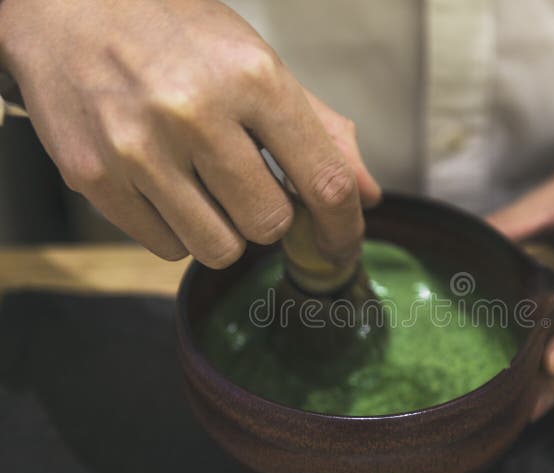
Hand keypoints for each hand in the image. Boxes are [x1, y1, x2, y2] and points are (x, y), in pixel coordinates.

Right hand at [0, 0, 379, 267]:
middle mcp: (195, 112)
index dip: (343, 228)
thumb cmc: (175, 35)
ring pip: (219, 248)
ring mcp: (139, 148)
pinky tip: (166, 187)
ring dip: (224, 231)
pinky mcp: (95, 177)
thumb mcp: (257, 63)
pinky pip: (166, 248)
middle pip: (269, 224)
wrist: (67, 6)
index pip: (324, 182)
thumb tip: (367, 194)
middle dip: (270, 217)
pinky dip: (177, 230)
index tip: (340, 242)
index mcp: (253, 77)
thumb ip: (319, 131)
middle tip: (250, 188)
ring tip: (205, 187)